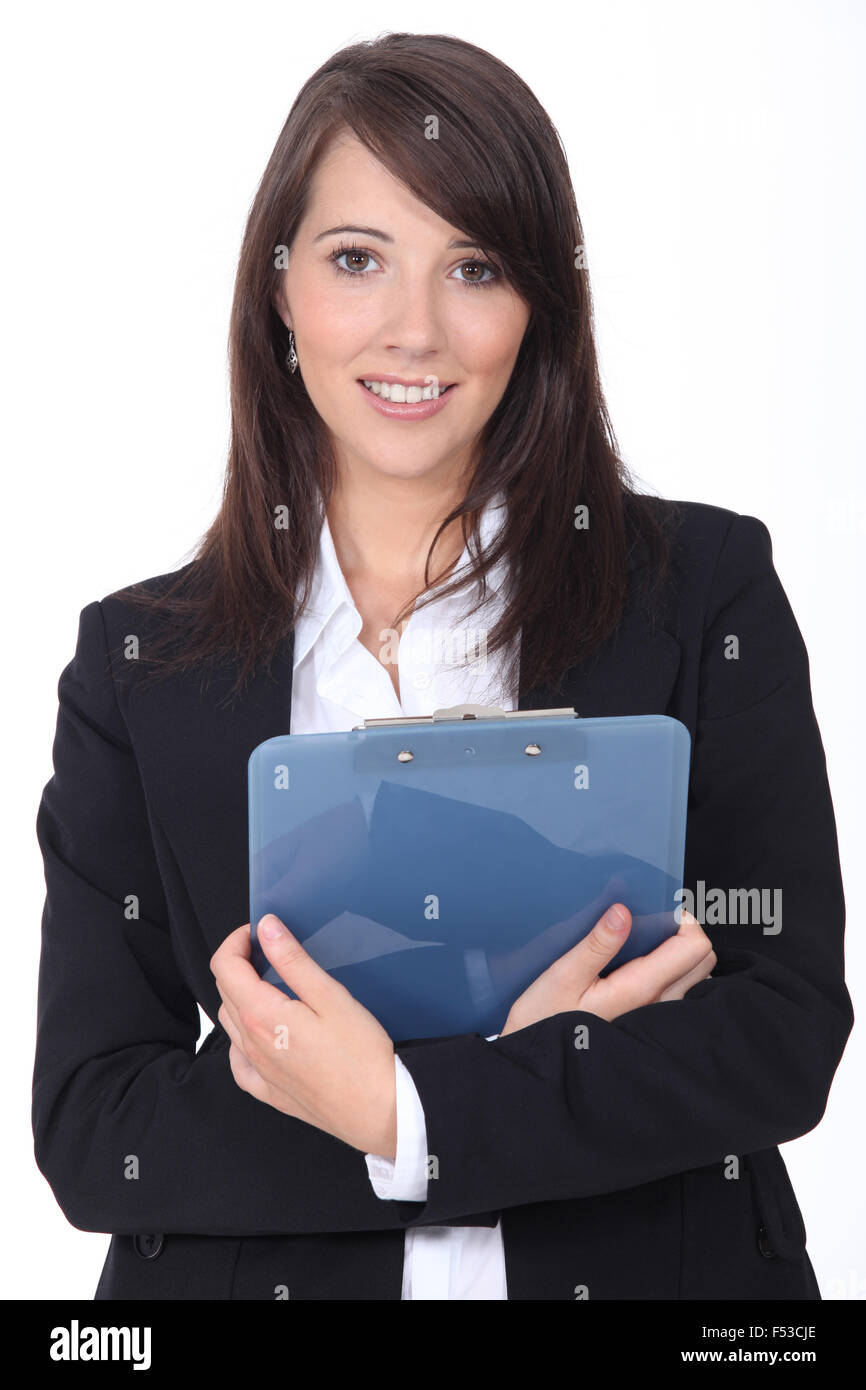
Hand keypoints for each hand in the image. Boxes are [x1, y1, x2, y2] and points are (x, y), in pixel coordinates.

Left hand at [210, 914, 397, 1156]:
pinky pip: (239, 1063)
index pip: (225, 967)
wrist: (379, 1112)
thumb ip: (292, 960)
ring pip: (230, 1024)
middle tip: (269, 951)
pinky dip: (241, 1038)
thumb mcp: (331, 996)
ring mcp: (258, 1072)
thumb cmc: (362, 1055)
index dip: (236, 942)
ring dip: (240, 996)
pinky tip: (260, 1034)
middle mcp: (251, 1045)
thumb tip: (266, 929)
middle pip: (225, 992)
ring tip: (269, 984)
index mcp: (262, 1016)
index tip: (257, 932)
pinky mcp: (270, 1093)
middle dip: (239, 964)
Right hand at [499, 906, 715, 1035]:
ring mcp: (657, 1019)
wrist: (540, 1063)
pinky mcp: (649, 1026)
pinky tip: (638, 966)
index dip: (684, 921)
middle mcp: (658, 1005)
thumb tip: (623, 910)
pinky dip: (672, 972)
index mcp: (641, 988)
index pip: (694, 947)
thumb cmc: (544, 1019)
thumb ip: (597, 943)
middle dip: (686, 933)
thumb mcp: (563, 975)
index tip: (658, 909)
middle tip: (652, 921)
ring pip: (694, 978)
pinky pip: (679, 992)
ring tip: (645, 943)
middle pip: (703, 960)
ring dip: (680, 954)